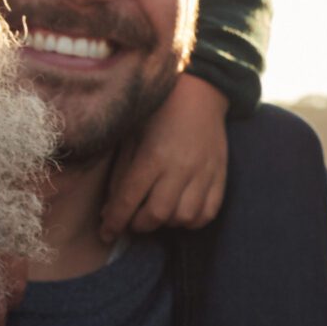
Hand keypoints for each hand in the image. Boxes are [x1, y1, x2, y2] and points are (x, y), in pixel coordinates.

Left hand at [102, 73, 229, 241]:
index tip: (106, 233)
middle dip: (139, 224)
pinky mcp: (220, 176)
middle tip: (131, 220)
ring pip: (184, 218)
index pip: (129, 199)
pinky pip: (208, 213)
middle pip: (157, 214)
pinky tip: (180, 213)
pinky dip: (192, 220)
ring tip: (157, 214)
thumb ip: (121, 173)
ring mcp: (203, 174)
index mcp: (153, 155)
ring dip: (166, 223)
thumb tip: (109, 210)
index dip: (115, 221)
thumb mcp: (132, 136)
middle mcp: (180, 168)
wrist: (200, 92)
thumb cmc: (159, 111)